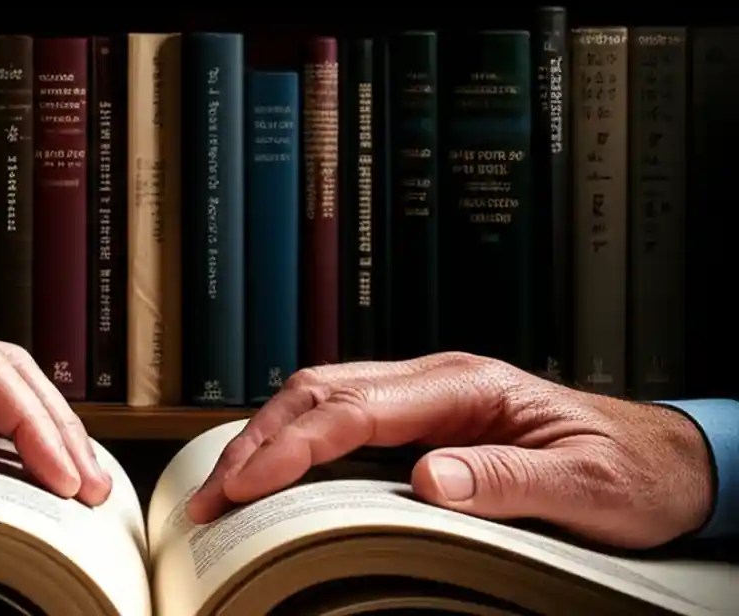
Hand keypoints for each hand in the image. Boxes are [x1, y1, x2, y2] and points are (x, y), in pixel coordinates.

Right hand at [186, 352, 712, 548]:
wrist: (665, 461)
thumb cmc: (632, 472)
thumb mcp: (586, 485)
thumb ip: (510, 479)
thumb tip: (428, 479)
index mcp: (467, 385)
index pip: (354, 406)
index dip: (292, 445)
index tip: (248, 484)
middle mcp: (436, 381)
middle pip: (320, 391)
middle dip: (257, 440)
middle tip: (212, 495)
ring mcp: (426, 397)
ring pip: (321, 398)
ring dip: (267, 438)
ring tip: (226, 485)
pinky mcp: (423, 420)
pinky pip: (342, 420)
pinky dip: (296, 443)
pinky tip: (277, 472)